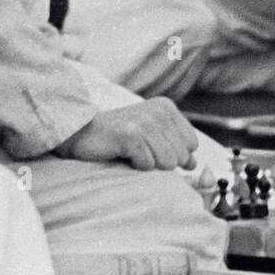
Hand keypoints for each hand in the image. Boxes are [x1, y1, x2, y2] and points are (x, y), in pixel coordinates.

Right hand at [55, 97, 198, 170]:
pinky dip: (134, 166)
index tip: (150, 148)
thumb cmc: (117, 140)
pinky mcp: (131, 135)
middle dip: (159, 162)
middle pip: (180, 157)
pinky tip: (122, 153)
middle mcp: (159, 111)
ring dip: (147, 164)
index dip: (173, 154)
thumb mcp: (151, 138)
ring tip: (130, 152)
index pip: (191, 145)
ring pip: (166, 163)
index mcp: (167, 108)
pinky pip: (147, 165)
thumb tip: (194, 164)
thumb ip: (175, 148)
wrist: (80, 134)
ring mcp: (145, 121)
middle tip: (137, 151)